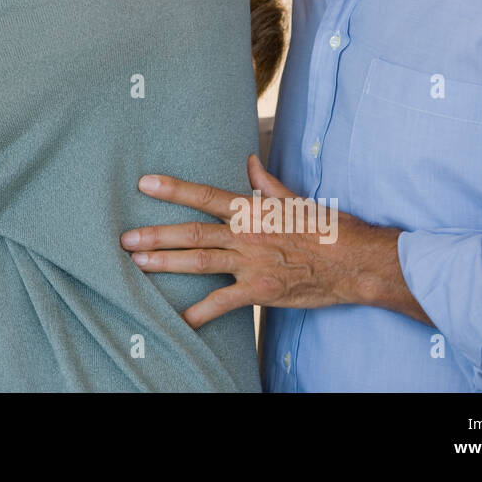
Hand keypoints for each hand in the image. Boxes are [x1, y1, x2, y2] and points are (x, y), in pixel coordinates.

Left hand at [120, 154, 427, 327]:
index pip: (205, 196)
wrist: (356, 262)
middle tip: (125, 238)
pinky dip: (200, 313)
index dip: (174, 189)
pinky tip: (179, 320)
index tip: (144, 183)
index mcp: (253, 210)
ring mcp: (252, 262)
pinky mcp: (260, 289)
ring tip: (137, 264)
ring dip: (166, 263)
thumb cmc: (328, 229)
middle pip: (193, 231)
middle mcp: (247, 234)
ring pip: (200, 260)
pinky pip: (223, 302)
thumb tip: (249, 161)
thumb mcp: (296, 200)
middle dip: (156, 234)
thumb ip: (267, 183)